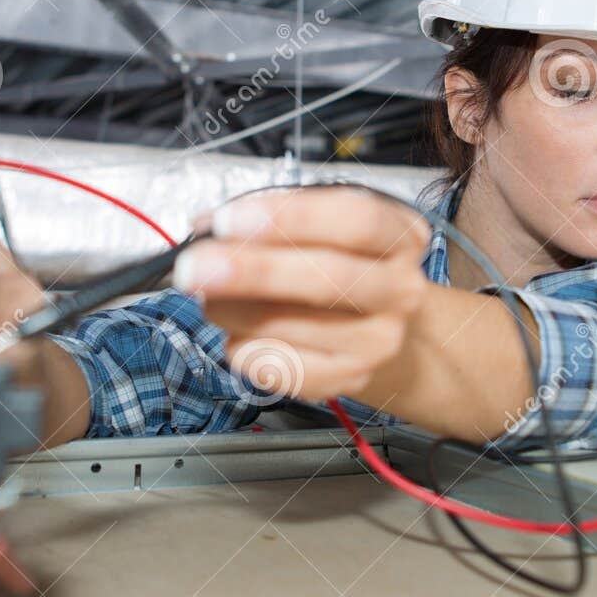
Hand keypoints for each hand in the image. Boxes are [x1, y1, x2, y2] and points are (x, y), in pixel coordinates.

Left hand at [176, 186, 430, 402]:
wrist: (381, 327)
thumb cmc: (340, 263)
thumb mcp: (323, 225)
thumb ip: (273, 219)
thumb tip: (207, 226)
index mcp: (401, 236)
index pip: (355, 220)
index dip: (289, 217)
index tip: (228, 221)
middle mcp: (401, 290)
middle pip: (329, 279)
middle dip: (253, 272)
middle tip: (194, 268)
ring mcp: (379, 341)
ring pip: (295, 326)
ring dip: (234, 310)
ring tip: (207, 297)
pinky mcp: (350, 379)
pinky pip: (282, 368)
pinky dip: (244, 348)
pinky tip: (237, 332)